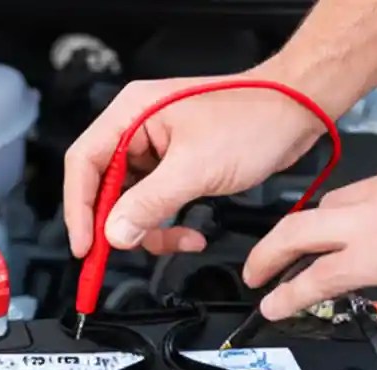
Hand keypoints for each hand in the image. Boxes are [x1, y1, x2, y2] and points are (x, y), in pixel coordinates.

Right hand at [63, 69, 327, 257]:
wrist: (297, 110)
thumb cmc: (255, 116)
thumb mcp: (195, 168)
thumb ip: (149, 203)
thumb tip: (115, 233)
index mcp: (131, 113)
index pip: (84, 164)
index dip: (79, 208)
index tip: (85, 245)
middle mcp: (137, 127)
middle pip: (104, 186)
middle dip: (118, 224)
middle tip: (123, 253)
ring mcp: (157, 146)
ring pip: (131, 201)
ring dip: (150, 228)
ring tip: (176, 241)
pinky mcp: (176, 163)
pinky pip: (156, 202)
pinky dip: (168, 223)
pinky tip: (189, 233)